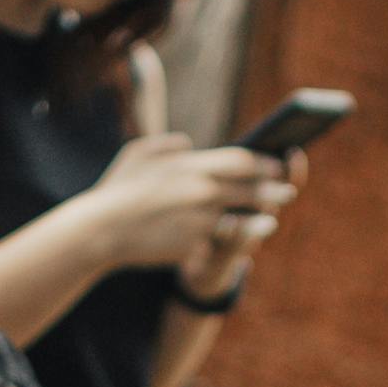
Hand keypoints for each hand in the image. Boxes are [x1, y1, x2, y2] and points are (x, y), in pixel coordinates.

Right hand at [68, 130, 293, 293]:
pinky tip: (251, 237)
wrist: (100, 231)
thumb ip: (165, 145)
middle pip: (249, 187)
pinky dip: (238, 237)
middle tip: (287, 190)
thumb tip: (187, 142)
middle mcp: (200, 189)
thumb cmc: (115, 193)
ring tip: (273, 217)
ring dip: (262, 215)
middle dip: (272, 189)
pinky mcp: (193, 244)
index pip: (239, 160)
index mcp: (189, 165)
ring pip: (242, 216)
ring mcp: (198, 218)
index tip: (276, 164)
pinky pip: (221, 241)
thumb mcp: (135, 156)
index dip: (263, 163)